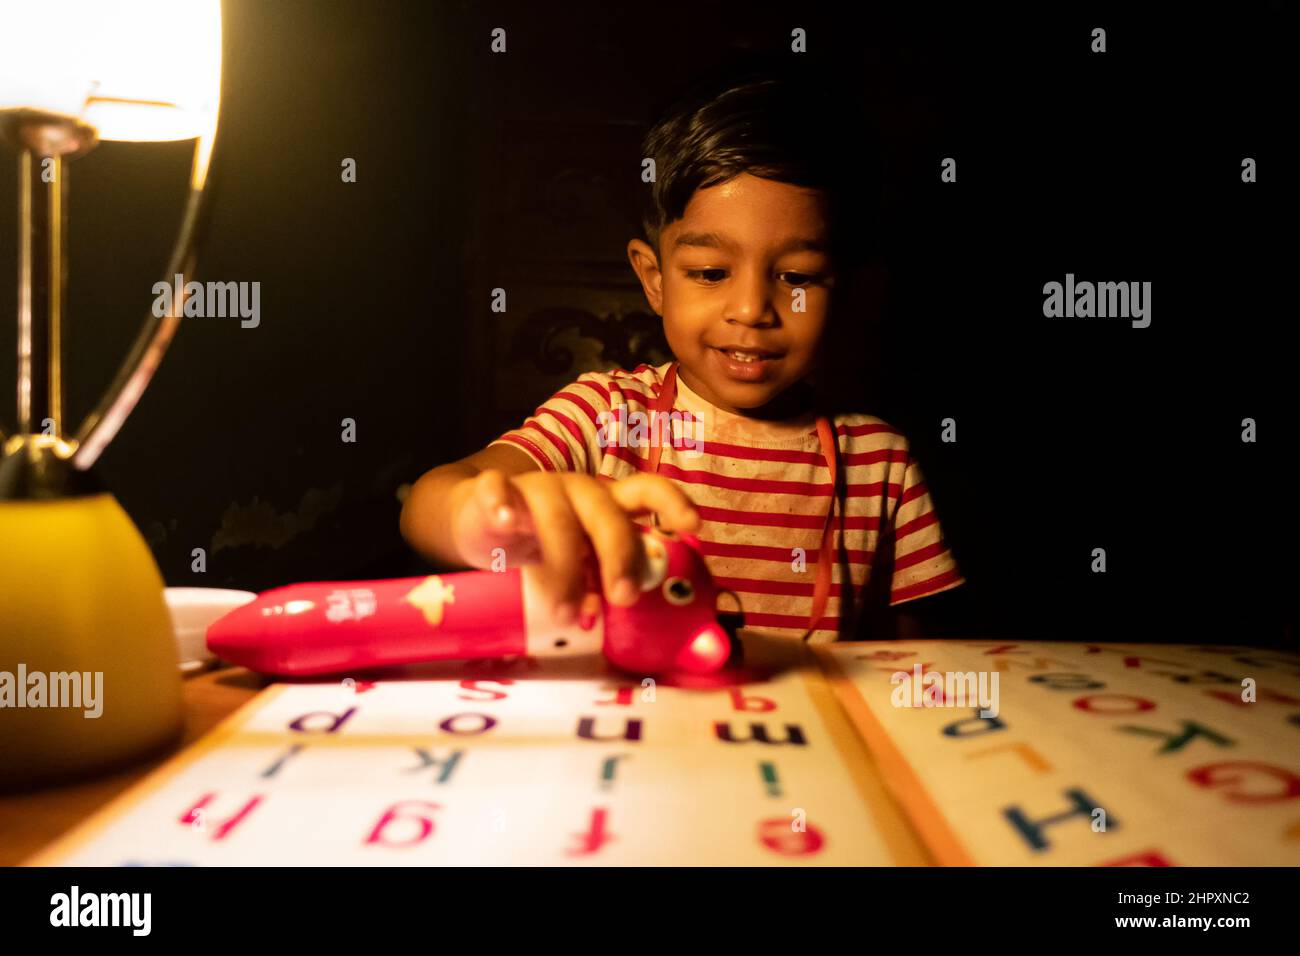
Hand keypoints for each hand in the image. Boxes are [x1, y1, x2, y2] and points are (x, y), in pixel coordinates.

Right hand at [449, 470, 700, 624]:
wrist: (478, 518)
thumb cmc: (544, 544)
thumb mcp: (580, 563)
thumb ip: (602, 584)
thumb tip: (627, 622)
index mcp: (608, 504)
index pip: (649, 491)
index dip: (673, 503)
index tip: (695, 526)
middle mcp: (580, 492)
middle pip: (608, 515)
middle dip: (620, 556)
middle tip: (624, 597)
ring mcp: (537, 489)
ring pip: (558, 519)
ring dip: (564, 567)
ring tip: (565, 613)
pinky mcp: (494, 492)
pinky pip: (498, 490)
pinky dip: (502, 503)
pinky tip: (506, 522)